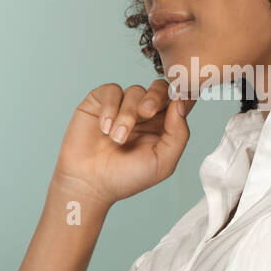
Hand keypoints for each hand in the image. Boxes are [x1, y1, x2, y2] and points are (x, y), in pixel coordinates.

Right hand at [53, 78, 193, 205]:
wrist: (89, 183)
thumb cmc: (125, 178)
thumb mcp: (163, 162)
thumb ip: (178, 134)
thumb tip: (180, 104)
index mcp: (162, 126)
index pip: (178, 101)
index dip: (181, 95)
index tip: (178, 100)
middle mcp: (143, 114)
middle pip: (159, 87)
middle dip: (156, 97)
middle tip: (146, 113)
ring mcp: (121, 107)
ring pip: (134, 90)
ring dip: (127, 115)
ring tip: (117, 139)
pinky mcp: (99, 103)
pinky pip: (111, 91)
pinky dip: (109, 108)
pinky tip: (104, 128)